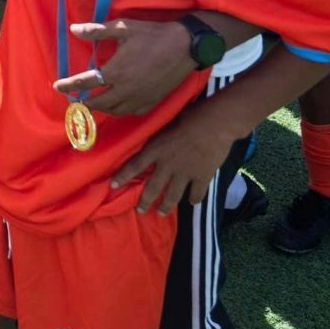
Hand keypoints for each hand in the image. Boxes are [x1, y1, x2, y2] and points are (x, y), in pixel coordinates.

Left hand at [54, 19, 198, 117]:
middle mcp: (126, 89)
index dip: (69, 85)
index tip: (57, 86)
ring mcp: (140, 98)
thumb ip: (97, 31)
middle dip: (84, 102)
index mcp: (116, 71)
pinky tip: (117, 105)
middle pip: (98, 103)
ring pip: (114, 111)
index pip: (85, 82)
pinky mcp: (152, 102)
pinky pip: (131, 112)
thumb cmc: (153, 34)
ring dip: (101, 108)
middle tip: (76, 99)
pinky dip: (120, 111)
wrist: (185, 46)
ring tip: (93, 103)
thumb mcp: (123, 28)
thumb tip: (74, 29)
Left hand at [110, 112, 225, 215]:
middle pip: (152, 188)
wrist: (216, 123)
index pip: (134, 166)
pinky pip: (196, 193)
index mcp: (156, 149)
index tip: (113, 186)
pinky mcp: (202, 177)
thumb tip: (153, 141)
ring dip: (166, 206)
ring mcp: (185, 173)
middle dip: (145, 202)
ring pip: (172, 196)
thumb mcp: (167, 123)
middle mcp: (167, 165)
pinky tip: (193, 202)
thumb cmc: (191, 115)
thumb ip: (159, 137)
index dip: (122, 177)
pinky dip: (194, 199)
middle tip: (141, 211)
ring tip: (162, 213)